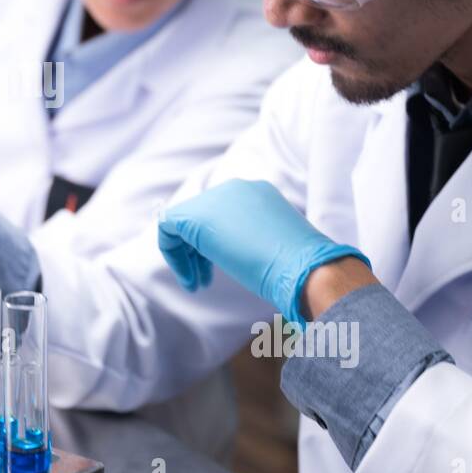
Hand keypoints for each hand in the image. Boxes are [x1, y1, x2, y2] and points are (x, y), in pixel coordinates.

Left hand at [157, 178, 371, 325]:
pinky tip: (190, 279)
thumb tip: (246, 254)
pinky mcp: (197, 215)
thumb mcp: (276, 247)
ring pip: (181, 221)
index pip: (220, 213)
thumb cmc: (299, 268)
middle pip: (199, 216)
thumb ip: (255, 241)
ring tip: (197, 283)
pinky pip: (167, 226)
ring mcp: (217, 199)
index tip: (214, 270)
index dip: (211, 243)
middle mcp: (236, 189)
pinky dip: (173, 254)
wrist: (305, 267)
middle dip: (194, 250)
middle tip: (201, 280)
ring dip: (184, 255)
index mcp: (258, 193)